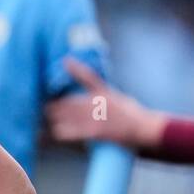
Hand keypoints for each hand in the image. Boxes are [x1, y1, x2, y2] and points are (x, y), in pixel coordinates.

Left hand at [44, 58, 164, 148]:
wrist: (144, 128)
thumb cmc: (134, 113)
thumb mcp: (120, 97)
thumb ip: (105, 92)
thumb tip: (100, 90)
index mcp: (104, 92)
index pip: (88, 76)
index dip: (75, 68)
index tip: (65, 61)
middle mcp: (97, 102)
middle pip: (67, 101)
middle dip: (55, 105)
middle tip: (49, 107)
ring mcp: (95, 117)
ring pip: (66, 116)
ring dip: (56, 119)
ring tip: (52, 121)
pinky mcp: (95, 132)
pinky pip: (72, 132)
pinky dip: (62, 132)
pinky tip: (58, 131)